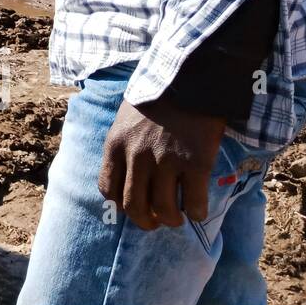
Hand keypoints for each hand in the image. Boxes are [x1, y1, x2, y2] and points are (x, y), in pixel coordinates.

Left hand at [98, 97, 226, 229]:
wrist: (189, 81)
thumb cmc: (157, 100)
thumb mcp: (125, 120)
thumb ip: (123, 147)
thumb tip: (126, 174)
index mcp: (116, 146)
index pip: (107, 189)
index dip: (120, 205)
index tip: (131, 208)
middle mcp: (137, 157)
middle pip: (133, 206)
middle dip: (145, 222)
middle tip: (156, 222)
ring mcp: (166, 161)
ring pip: (164, 210)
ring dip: (172, 220)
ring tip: (178, 217)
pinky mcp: (195, 164)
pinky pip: (193, 203)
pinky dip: (196, 213)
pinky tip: (198, 210)